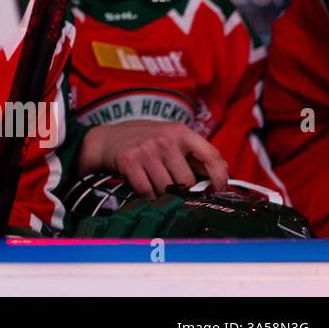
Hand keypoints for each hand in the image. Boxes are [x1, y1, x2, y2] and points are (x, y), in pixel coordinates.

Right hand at [79, 121, 227, 198]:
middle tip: (174, 185)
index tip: (218, 189)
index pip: (211, 156)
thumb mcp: (171, 139)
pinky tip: (143, 185)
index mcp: (180, 132)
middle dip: (183, 189)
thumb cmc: (145, 142)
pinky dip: (147, 195)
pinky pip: (148, 192)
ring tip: (155, 182)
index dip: (220, 177)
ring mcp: (146, 151)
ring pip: (168, 189)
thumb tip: (221, 175)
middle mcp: (165, 140)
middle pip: (188, 181)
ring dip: (163, 193)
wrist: (107, 139)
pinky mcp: (129, 163)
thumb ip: (195, 154)